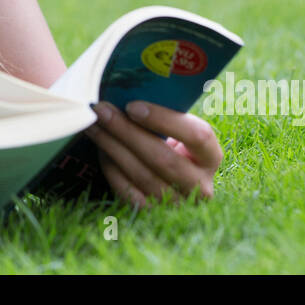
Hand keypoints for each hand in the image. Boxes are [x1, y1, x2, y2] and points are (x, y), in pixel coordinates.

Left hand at [84, 101, 222, 208]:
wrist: (170, 180)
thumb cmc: (171, 143)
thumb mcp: (177, 130)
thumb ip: (163, 113)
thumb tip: (125, 90)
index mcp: (211, 156)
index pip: (197, 136)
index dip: (164, 120)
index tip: (132, 106)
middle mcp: (201, 186)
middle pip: (163, 159)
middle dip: (127, 132)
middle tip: (102, 111)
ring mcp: (178, 204)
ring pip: (142, 176)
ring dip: (113, 147)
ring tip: (94, 125)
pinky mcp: (154, 215)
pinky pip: (128, 192)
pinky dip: (112, 168)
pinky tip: (100, 148)